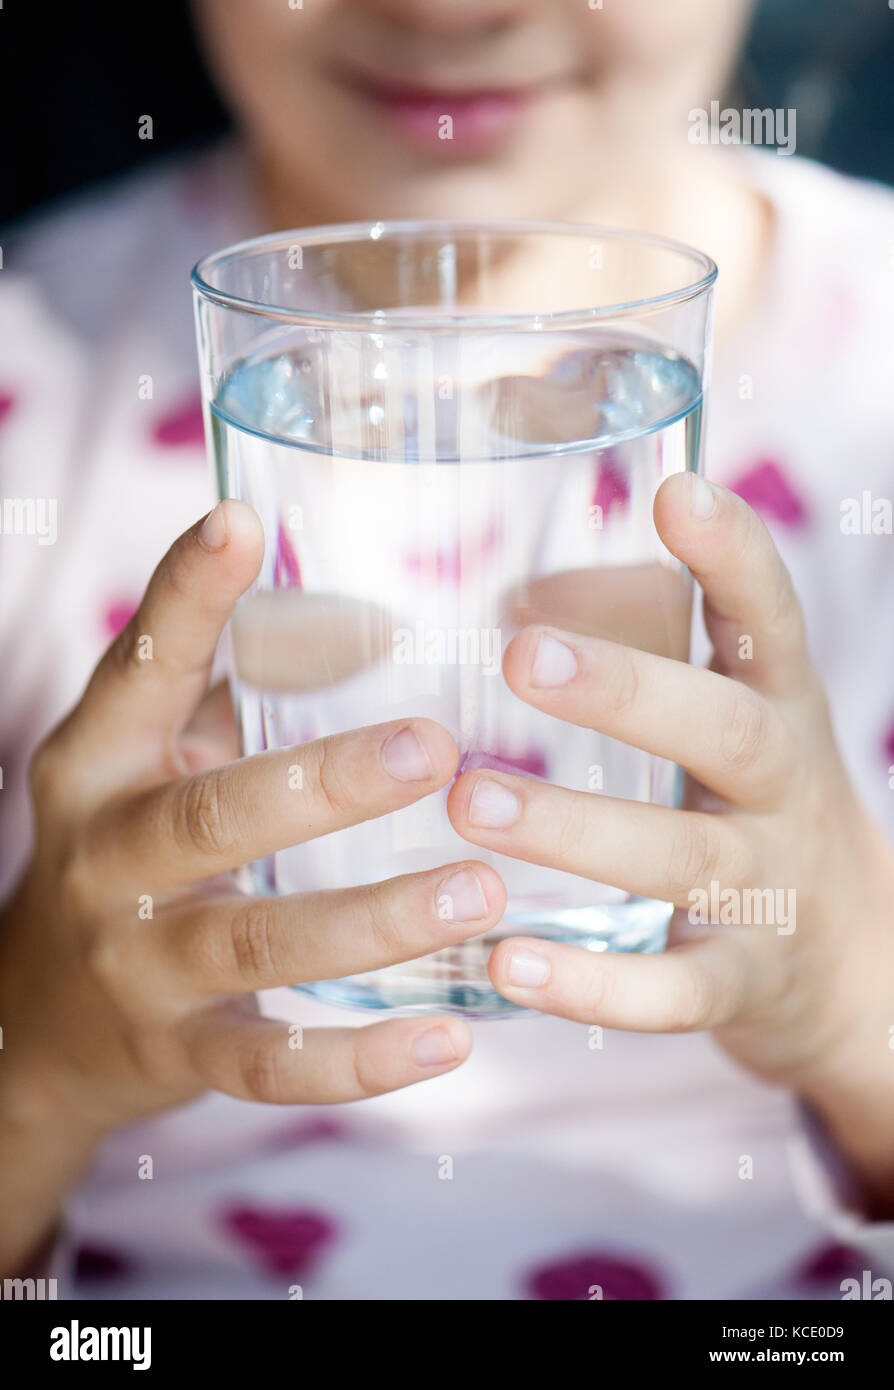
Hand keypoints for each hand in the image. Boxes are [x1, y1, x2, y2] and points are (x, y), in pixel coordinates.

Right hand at [0, 500, 504, 1266]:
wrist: (38, 1023)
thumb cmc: (125, 852)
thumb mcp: (141, 763)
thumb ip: (216, 688)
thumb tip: (344, 590)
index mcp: (96, 767)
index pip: (136, 672)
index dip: (183, 599)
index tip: (239, 523)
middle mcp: (105, 863)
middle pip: (208, 821)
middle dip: (321, 786)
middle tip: (433, 750)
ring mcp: (138, 967)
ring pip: (254, 946)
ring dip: (372, 922)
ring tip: (478, 891)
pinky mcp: (180, 1056)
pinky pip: (270, 1069)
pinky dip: (360, 1062)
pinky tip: (450, 1039)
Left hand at [448, 472, 893, 1200]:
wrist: (849, 965)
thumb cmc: (752, 808)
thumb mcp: (726, 720)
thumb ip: (637, 650)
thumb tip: (505, 600)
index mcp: (778, 706)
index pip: (770, 618)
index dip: (732, 557)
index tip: (677, 494)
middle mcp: (783, 789)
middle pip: (724, 730)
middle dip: (629, 693)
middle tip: (521, 658)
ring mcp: (770, 891)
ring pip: (681, 858)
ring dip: (577, 831)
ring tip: (472, 806)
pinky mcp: (742, 986)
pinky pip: (672, 993)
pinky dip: (595, 986)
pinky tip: (508, 964)